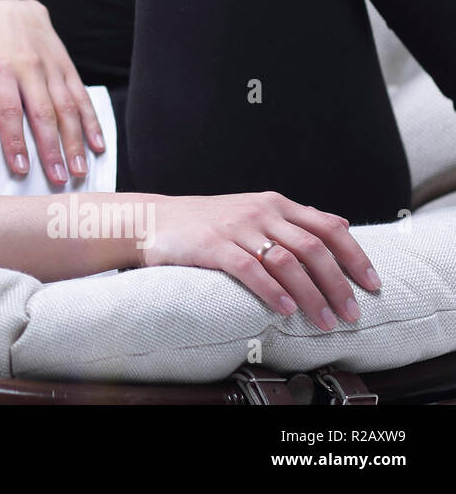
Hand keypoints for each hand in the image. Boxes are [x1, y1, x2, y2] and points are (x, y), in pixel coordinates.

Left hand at [0, 0, 104, 183]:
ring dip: (75, 142)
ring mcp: (53, 69)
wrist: (13, 10)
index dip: (15, 141)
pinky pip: (82, 97)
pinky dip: (92, 122)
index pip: (10, 111)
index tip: (21, 169)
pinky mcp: (69, 69)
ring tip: (79, 170)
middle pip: (44, 114)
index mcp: (2, 70)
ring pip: (68, 108)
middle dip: (52, 149)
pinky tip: (98, 146)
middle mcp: (31, 69)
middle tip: (57, 179)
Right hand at [140, 191, 380, 328]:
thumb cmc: (207, 221)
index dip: (355, 257)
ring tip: (324, 322)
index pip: (329, 227)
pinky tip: (286, 309)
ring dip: (312, 296)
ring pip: (287, 262)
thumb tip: (342, 223)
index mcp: (275, 203)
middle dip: (338, 285)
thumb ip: (296, 218)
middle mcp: (261, 212)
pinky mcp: (213, 245)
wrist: (153, 220)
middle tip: (351, 315)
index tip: (373, 285)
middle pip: (314, 249)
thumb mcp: (254, 209)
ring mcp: (237, 228)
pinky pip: (251, 269)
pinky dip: (272, 291)